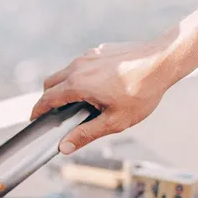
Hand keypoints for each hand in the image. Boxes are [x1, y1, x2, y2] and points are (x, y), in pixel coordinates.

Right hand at [30, 38, 177, 154]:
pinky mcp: (100, 50)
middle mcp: (78, 66)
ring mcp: (89, 55)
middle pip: (51, 82)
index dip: (38, 111)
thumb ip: (86, 134)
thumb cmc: (141, 92)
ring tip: (78, 101)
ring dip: (64, 86)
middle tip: (54, 113)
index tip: (34, 119)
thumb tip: (64, 147)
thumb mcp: (114, 122)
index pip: (47, 98)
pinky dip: (80, 76)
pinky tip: (98, 86)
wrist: (163, 61)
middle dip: (48, 98)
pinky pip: (82, 63)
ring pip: (66, 71)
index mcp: (77, 84)